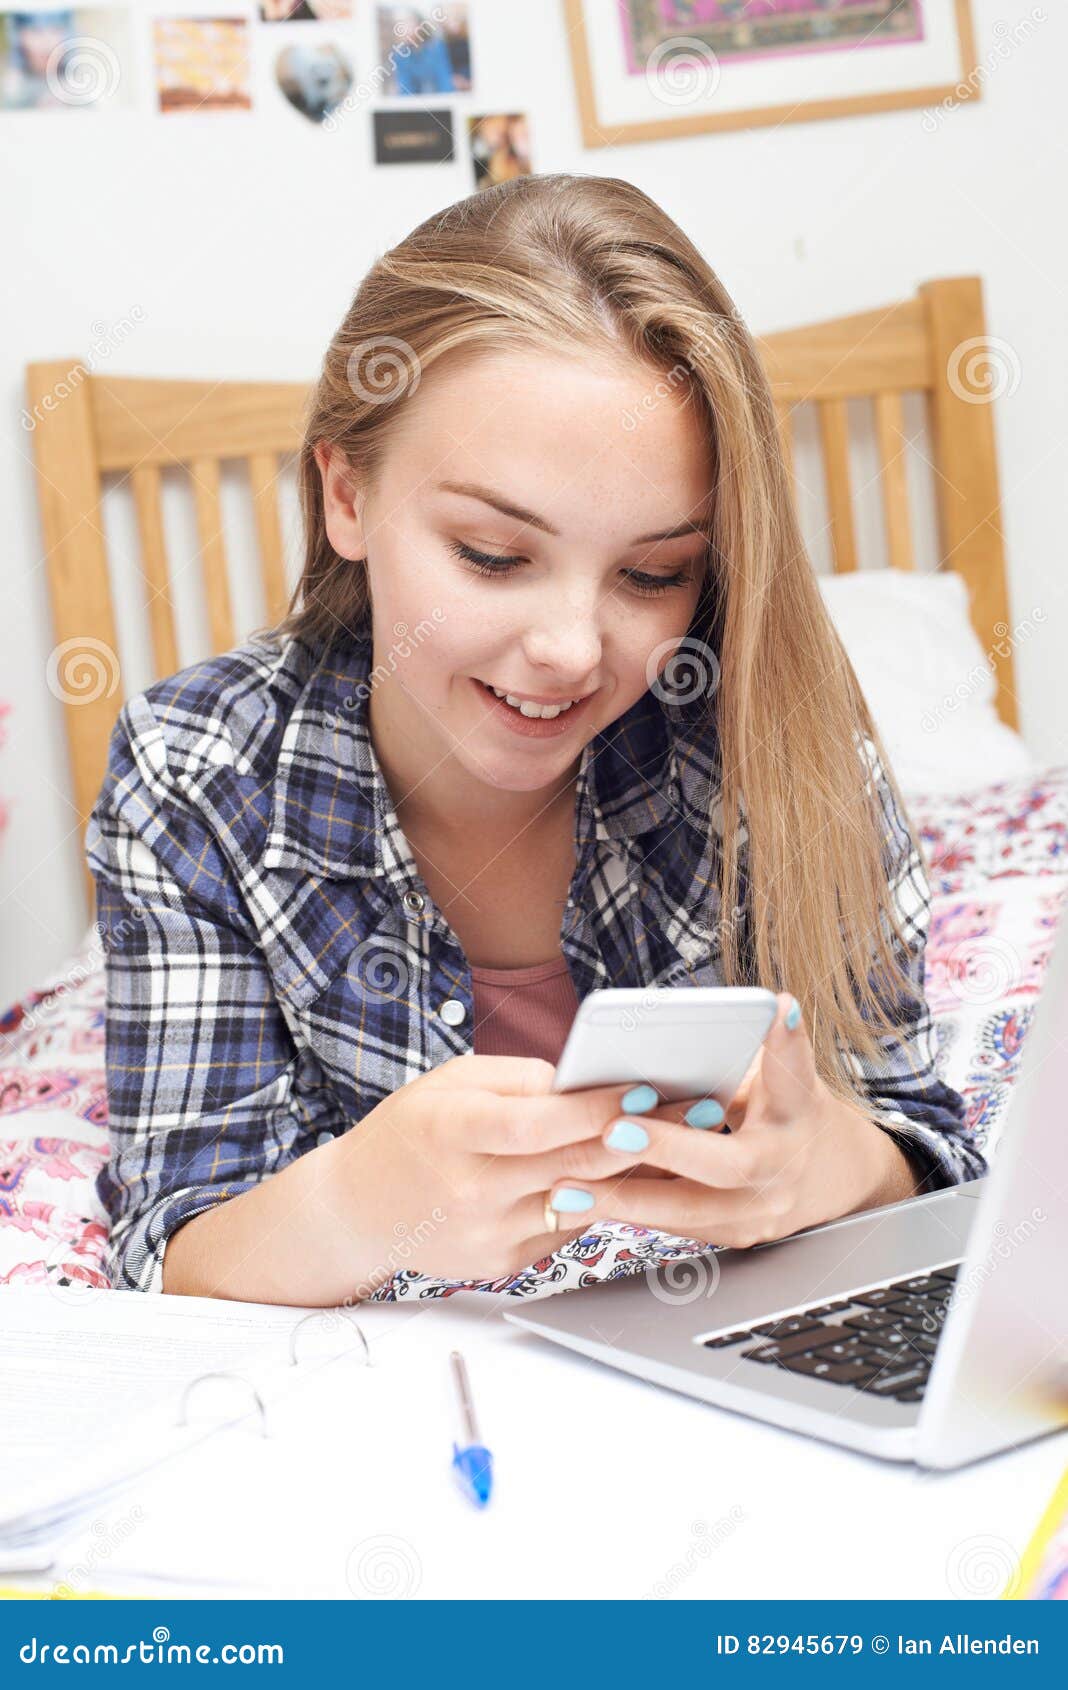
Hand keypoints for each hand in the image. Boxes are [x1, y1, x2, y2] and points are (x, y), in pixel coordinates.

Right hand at [317, 1052, 713, 1294]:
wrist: (357, 1212)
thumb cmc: (410, 1132)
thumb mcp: (451, 1083)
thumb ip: (521, 1080)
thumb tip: (590, 1079)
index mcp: (452, 1133)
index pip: (537, 1124)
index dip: (596, 1107)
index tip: (648, 1087)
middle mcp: (471, 1191)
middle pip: (573, 1164)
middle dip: (642, 1136)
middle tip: (697, 1112)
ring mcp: (488, 1235)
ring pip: (581, 1201)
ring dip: (637, 1172)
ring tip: (685, 1141)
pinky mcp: (503, 1263)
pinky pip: (567, 1228)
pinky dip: (602, 1200)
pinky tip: (638, 1175)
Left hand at [539, 993, 919, 1250]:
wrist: (833, 1176)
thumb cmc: (789, 1111)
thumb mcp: (777, 1076)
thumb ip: (740, 1059)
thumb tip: (694, 1025)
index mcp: (796, 1111)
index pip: (794, 1072)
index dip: (788, 1040)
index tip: (779, 1007)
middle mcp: (783, 1165)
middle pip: (728, 1163)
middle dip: (667, 1148)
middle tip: (615, 1131)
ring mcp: (762, 1211)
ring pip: (691, 1209)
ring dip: (625, 1198)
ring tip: (566, 1189)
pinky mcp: (737, 1237)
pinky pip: (677, 1224)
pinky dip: (628, 1211)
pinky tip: (578, 1204)